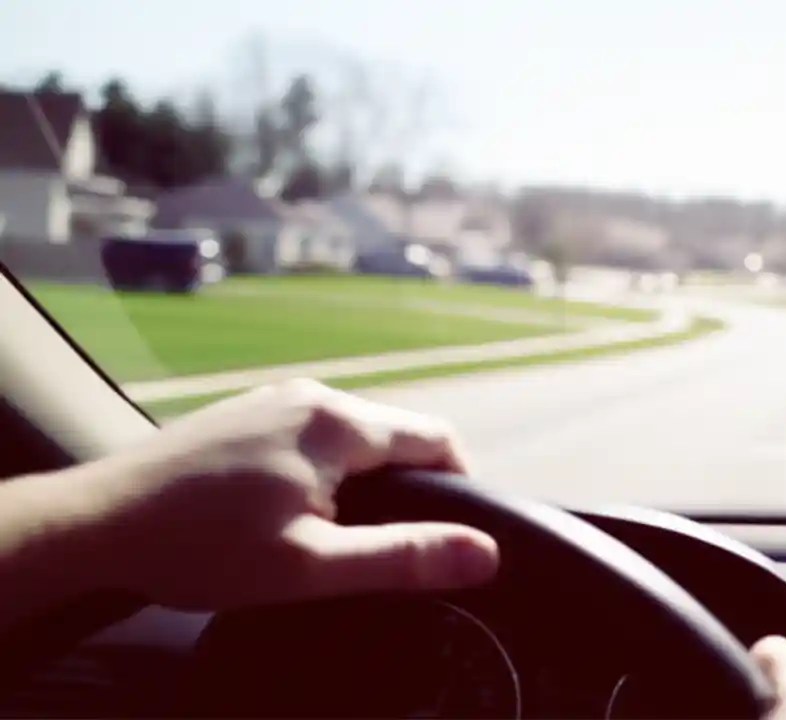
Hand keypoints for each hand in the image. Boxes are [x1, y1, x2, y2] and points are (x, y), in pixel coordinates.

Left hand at [78, 379, 497, 609]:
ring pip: (353, 433)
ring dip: (365, 477)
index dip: (461, 485)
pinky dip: (325, 468)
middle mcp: (312, 395)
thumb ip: (401, 557)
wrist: (94, 523)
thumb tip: (484, 552)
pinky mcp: (245, 412)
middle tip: (388, 545)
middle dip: (409, 485)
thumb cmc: (200, 547)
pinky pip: (313, 432)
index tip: (449, 533)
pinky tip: (291, 509)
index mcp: (338, 424)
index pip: (438, 437)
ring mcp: (273, 398)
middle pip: (396, 433)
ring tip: (337, 533)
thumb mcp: (310, 566)